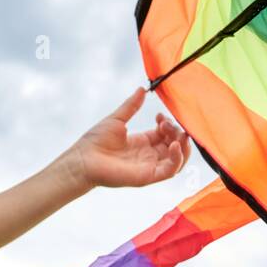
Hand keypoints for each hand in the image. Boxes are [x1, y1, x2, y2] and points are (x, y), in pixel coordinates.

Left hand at [66, 86, 191, 188]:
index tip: (159, 116)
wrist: (83, 159)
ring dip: (183, 146)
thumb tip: (142, 89)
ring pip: (178, 159)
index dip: (168, 124)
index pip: (166, 134)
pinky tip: (174, 145)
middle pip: (175, 145)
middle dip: (177, 132)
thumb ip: (131, 106)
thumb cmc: (95, 142)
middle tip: (165, 124)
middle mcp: (148, 156)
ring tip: (176, 134)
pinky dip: (178, 158)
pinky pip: (171, 170)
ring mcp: (150, 167)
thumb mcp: (117, 119)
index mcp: (142, 143)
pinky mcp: (148, 176)